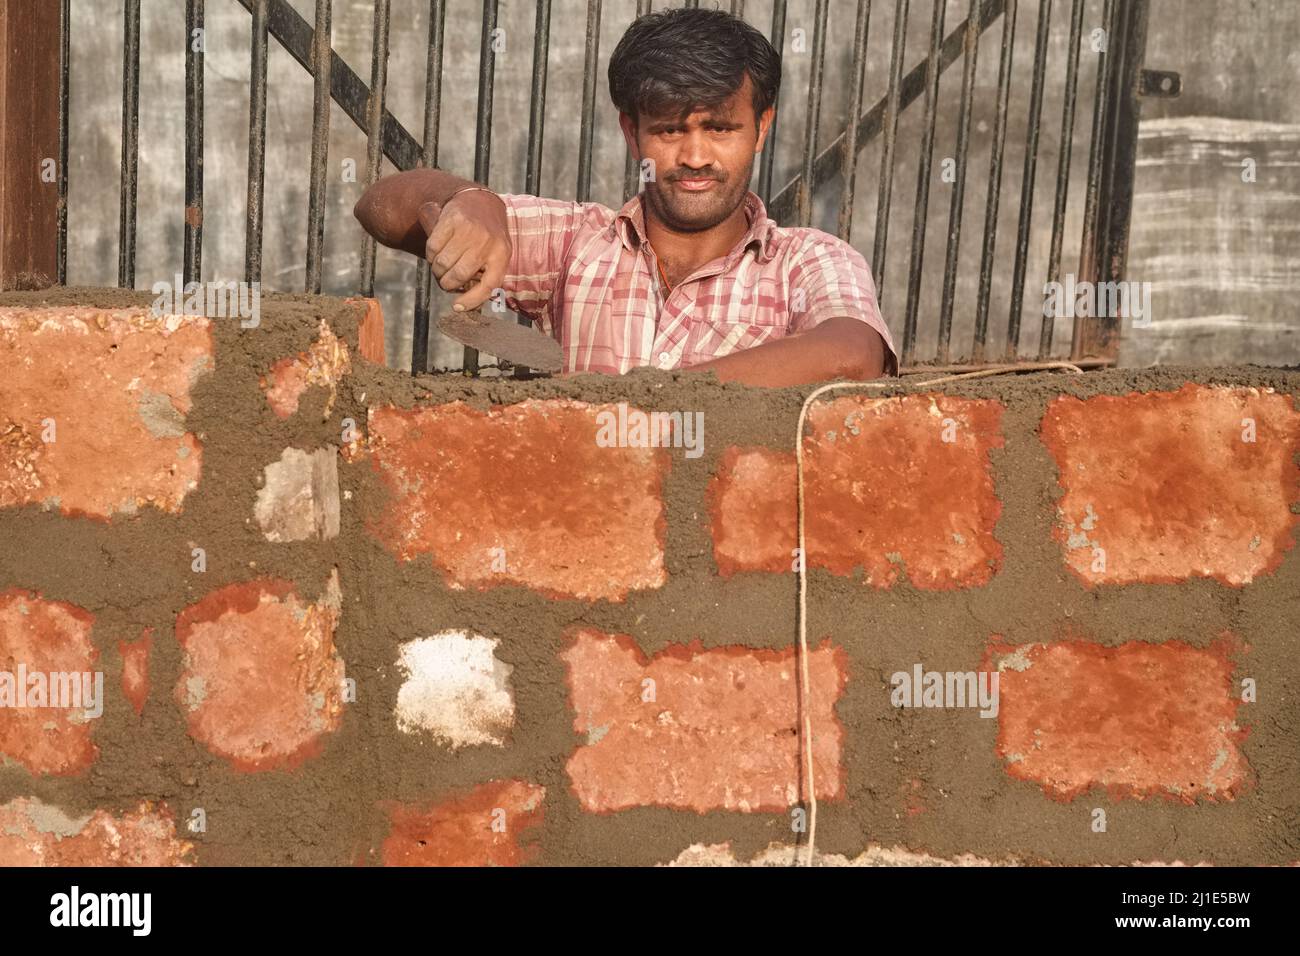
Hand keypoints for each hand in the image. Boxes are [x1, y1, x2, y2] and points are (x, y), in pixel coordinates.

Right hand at [417, 190, 511, 311]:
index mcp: (502, 254)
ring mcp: (469, 230)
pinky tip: (436, 254)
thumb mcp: (495, 256)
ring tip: (441, 268)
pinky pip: (433, 247)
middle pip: (460, 275)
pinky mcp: (452, 220)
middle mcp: (487, 242)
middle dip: (448, 284)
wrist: (480, 203)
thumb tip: (466, 307)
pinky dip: (431, 256)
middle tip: (445, 282)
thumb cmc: (487, 240)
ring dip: (437, 271)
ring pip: (443, 263)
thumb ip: (486, 278)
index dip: (472, 300)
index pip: (489, 285)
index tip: (457, 307)